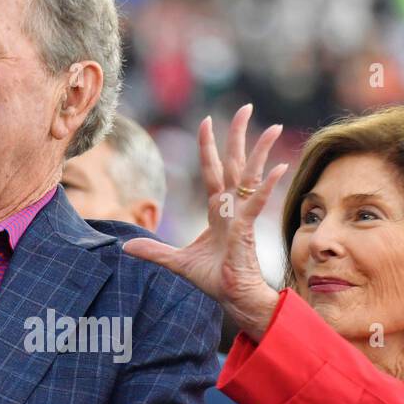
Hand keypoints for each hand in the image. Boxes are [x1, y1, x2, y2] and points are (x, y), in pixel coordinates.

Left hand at [122, 105, 286, 342]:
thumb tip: (125, 247)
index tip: (206, 121)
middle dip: (238, 135)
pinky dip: (266, 185)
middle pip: (234, 162)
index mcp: (217, 210)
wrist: (232, 297)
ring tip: (275, 126)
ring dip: (260, 150)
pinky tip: (278, 167)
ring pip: (250, 175)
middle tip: (245, 106)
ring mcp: (241, 214)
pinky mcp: (246, 227)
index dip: (208, 146)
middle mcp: (231, 206)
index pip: (212, 171)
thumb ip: (153, 251)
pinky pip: (256, 202)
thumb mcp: (175, 262)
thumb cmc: (214, 279)